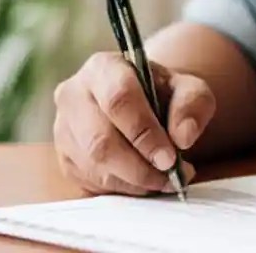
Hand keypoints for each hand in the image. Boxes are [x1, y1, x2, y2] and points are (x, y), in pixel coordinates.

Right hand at [52, 51, 212, 194]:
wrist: (141, 103)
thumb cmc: (162, 93)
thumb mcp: (187, 88)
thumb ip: (192, 104)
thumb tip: (183, 136)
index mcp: (103, 68)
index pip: (119, 100)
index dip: (145, 133)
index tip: (170, 158)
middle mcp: (74, 95)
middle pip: (100, 140)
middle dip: (139, 167)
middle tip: (171, 176)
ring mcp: (63, 128)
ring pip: (94, 166)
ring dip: (134, 181)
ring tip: (164, 179)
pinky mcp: (64, 157)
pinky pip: (90, 182)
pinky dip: (123, 189)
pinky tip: (144, 181)